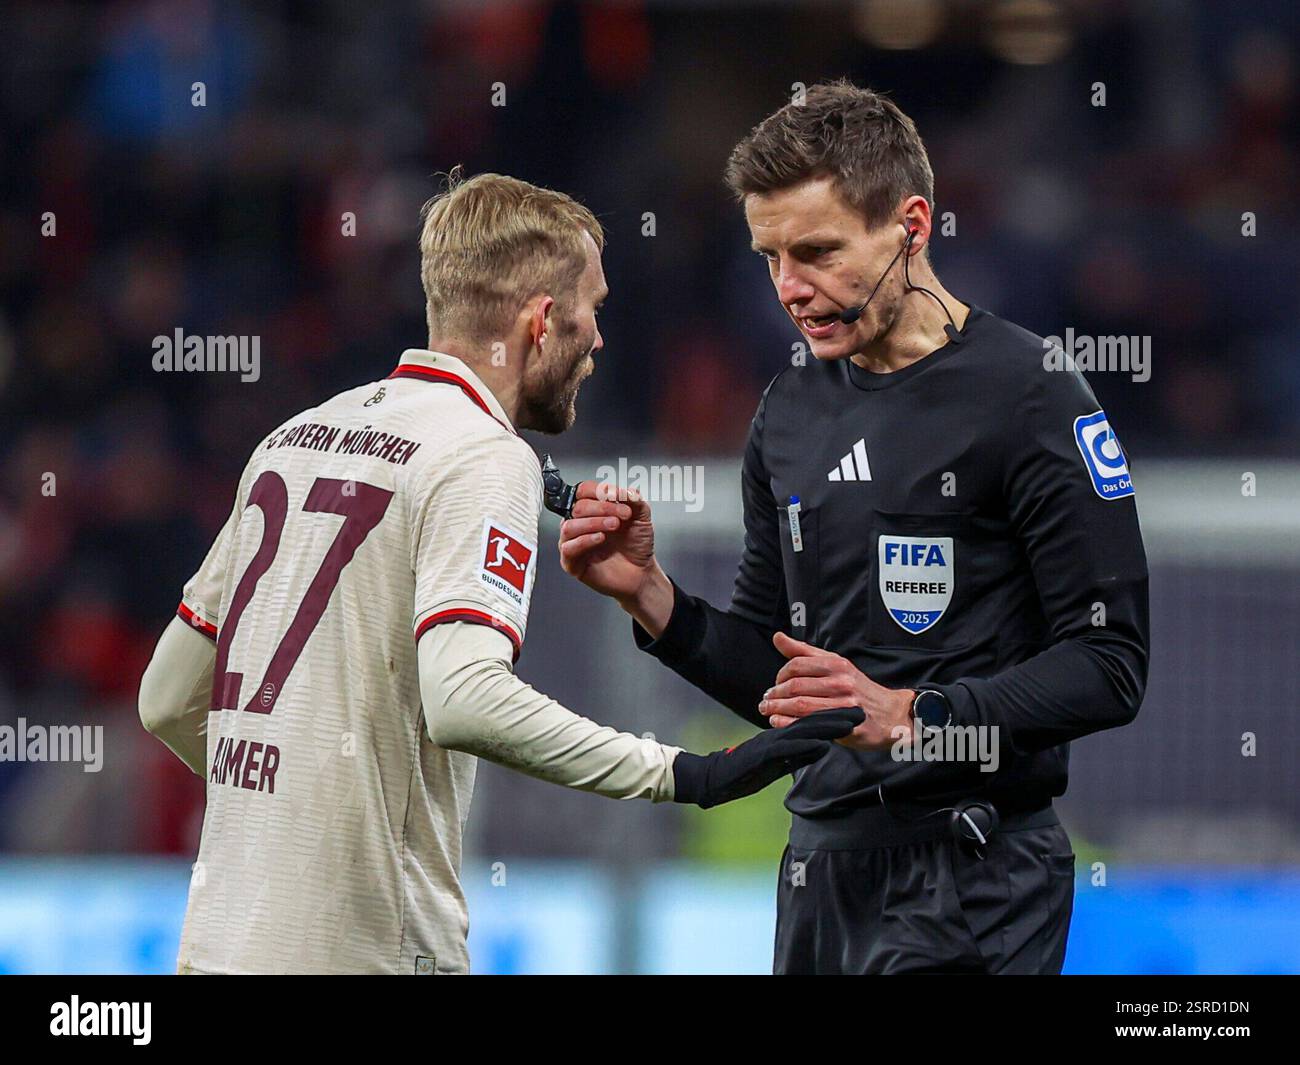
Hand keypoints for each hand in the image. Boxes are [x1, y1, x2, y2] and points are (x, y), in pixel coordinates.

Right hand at [557, 480, 672, 635]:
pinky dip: (584, 540)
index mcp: (592, 509)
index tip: (618, 495)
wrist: (641, 571)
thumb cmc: (636, 545)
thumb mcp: (641, 516)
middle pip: (578, 506)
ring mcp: (574, 542)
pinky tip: (600, 538)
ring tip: (614, 525)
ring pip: (569, 526)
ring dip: (594, 522)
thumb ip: (635, 500)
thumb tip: (627, 489)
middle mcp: (580, 523)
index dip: (600, 490)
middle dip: (603, 507)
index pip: (584, 491)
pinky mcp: (572, 562)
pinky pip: (568, 548)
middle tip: (623, 514)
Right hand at [671, 706, 864, 807]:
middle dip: (837, 716)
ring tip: (848, 722)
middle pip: (811, 721)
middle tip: (860, 710)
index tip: (856, 712)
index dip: (833, 716)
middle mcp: (778, 736)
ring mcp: (771, 745)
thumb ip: (797, 754)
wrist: (714, 779)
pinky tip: (821, 744)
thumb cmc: (743, 771)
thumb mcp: (776, 763)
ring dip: (827, 726)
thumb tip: (820, 747)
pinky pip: (787, 749)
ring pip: (802, 730)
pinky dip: (806, 746)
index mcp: (782, 736)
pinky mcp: (762, 756)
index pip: (810, 722)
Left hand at [758, 632, 914, 751]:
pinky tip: (779, 723)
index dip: (779, 675)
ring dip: (777, 709)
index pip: (797, 665)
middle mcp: (841, 682)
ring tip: (768, 711)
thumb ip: (805, 652)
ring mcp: (844, 704)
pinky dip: (788, 723)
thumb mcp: (835, 664)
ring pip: (800, 705)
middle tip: (766, 701)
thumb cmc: (859, 688)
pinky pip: (810, 723)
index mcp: (837, 664)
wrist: (891, 714)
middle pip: (795, 686)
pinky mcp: (845, 725)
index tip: (775, 684)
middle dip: (774, 694)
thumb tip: (777, 637)